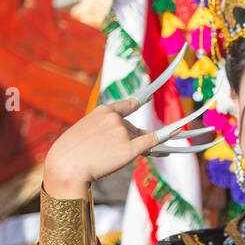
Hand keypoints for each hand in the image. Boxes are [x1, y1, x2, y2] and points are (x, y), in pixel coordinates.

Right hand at [44, 45, 220, 192]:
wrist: (65, 167)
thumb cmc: (71, 154)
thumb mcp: (86, 135)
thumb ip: (106, 131)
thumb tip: (129, 136)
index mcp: (104, 110)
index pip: (130, 105)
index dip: (146, 98)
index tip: (165, 78)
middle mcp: (116, 118)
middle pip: (134, 130)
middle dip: (127, 142)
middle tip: (105, 152)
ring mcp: (123, 132)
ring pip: (138, 142)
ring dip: (130, 152)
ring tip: (106, 158)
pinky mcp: (129, 148)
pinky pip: (151, 141)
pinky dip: (167, 136)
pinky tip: (180, 129)